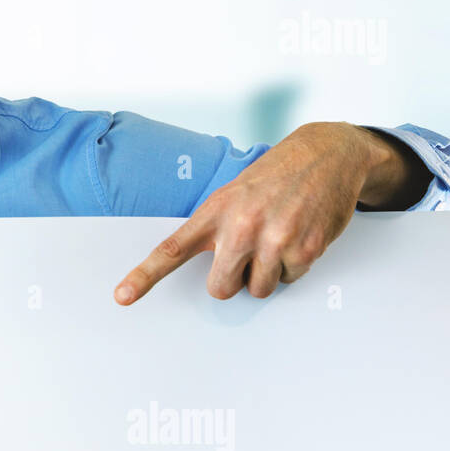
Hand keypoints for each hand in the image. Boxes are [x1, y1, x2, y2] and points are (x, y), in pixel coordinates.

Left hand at [113, 122, 389, 305]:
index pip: (171, 249)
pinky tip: (298, 236)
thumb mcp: (233, 193)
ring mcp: (274, 239)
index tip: (122, 297)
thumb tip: (211, 268)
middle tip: (246, 256)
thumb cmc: (274, 176)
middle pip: (219, 288)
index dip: (144, 277)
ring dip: (266, 274)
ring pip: (257, 290)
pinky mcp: (305, 249)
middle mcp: (240, 226)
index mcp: (215, 211)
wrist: (327, 153)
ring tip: (276, 238)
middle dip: (232, 281)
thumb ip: (215, 229)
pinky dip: (293, 266)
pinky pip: (290, 280)